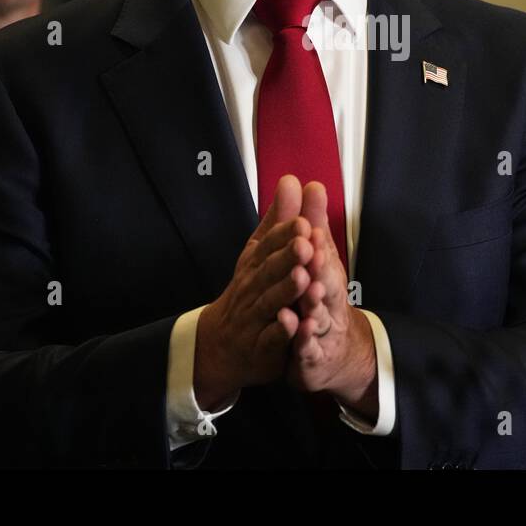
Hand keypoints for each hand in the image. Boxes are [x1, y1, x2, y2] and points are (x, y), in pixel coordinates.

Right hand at [194, 175, 314, 409]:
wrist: (220, 343)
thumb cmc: (249, 290)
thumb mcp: (261, 252)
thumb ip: (280, 219)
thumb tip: (291, 180)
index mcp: (256, 263)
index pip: (269, 244)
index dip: (285, 234)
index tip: (302, 221)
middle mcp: (253, 287)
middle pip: (270, 270)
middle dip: (288, 257)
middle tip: (305, 243)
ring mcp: (255, 317)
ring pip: (271, 302)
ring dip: (286, 290)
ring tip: (303, 278)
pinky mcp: (262, 345)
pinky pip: (272, 338)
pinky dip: (282, 331)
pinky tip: (294, 323)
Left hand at [287, 181, 376, 414]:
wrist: (334, 352)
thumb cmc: (322, 297)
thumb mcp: (318, 258)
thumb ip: (311, 223)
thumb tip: (309, 183)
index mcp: (327, 274)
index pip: (324, 256)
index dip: (318, 243)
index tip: (310, 229)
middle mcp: (329, 299)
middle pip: (328, 282)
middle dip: (320, 268)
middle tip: (313, 254)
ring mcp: (323, 328)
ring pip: (319, 315)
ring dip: (314, 303)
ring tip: (308, 291)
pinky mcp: (314, 355)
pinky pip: (310, 348)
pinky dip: (304, 339)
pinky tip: (297, 329)